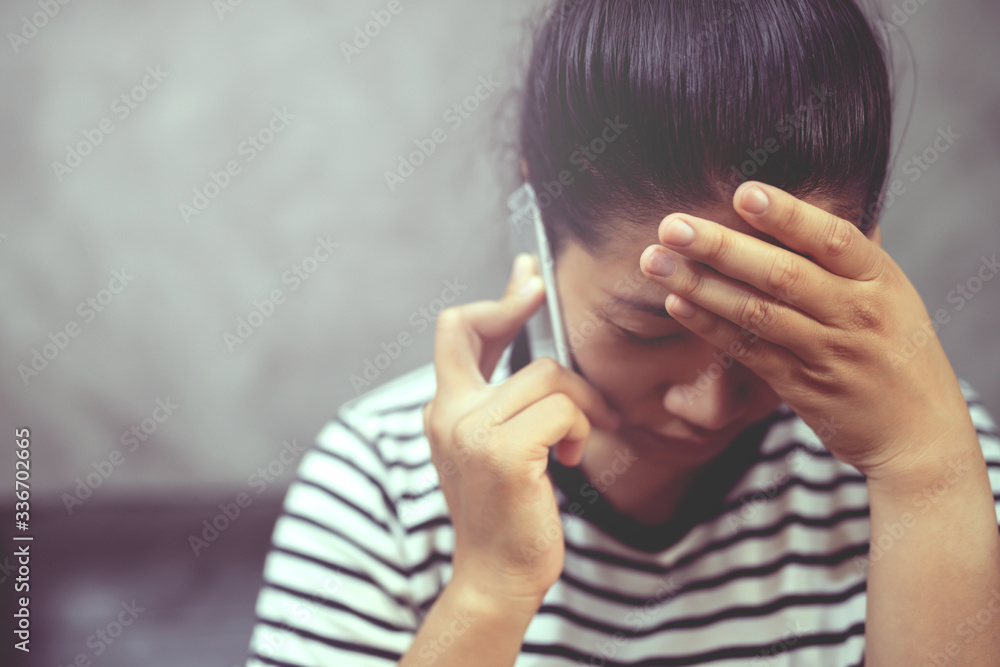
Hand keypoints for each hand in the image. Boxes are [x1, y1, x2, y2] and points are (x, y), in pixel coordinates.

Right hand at [423, 254, 619, 604]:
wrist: (496, 577)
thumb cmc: (508, 513)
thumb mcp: (498, 449)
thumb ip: (506, 402)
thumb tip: (538, 360)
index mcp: (444, 409)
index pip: (456, 332)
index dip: (495, 301)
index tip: (527, 280)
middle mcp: (448, 412)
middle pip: (494, 332)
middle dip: (527, 319)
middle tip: (551, 317)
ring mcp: (471, 430)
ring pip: (549, 376)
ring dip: (581, 405)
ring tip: (580, 442)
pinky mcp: (504, 451)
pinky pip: (563, 408)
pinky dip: (581, 430)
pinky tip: (574, 461)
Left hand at [638, 181, 975, 480]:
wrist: (918, 434)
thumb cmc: (897, 350)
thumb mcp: (893, 294)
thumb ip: (853, 253)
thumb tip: (828, 193)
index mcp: (880, 279)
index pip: (833, 238)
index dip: (788, 215)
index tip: (742, 192)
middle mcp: (855, 314)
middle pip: (782, 275)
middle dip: (721, 247)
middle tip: (671, 225)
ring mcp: (827, 353)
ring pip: (757, 314)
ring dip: (701, 285)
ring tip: (655, 261)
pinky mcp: (801, 387)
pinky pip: (748, 351)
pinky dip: (711, 326)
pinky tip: (677, 303)